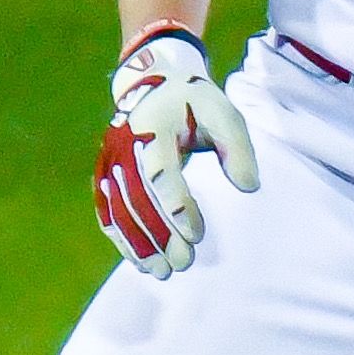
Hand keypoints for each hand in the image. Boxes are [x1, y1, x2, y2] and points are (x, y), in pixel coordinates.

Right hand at [93, 28, 260, 277]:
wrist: (153, 82)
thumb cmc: (194, 102)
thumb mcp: (223, 112)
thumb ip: (237, 147)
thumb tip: (248, 185)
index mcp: (152, 126)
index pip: (160, 173)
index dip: (175, 206)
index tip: (196, 234)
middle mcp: (123, 145)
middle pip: (136, 198)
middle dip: (159, 234)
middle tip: (182, 262)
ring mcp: (109, 161)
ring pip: (118, 209)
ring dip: (138, 244)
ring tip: (161, 271)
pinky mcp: (104, 174)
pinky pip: (107, 211)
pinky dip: (122, 239)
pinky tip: (140, 261)